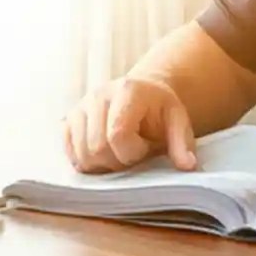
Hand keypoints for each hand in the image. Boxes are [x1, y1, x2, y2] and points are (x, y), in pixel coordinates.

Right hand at [63, 76, 197, 173]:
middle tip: (132, 154)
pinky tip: (104, 155)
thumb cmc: (160, 111)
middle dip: (117, 162)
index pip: (117, 135)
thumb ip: (182, 143)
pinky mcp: (68, 119)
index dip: (132, 153)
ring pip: (81, 154)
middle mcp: (98, 95)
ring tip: (118, 153)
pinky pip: (69, 153)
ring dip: (102, 165)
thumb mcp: (178, 122)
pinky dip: (86, 162)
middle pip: (96, 148)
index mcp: (127, 91)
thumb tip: (187, 165)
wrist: (142, 94)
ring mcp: (80, 107)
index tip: (145, 149)